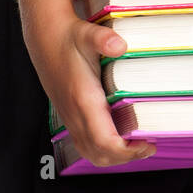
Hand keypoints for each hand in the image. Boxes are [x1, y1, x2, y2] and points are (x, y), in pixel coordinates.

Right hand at [28, 15, 156, 166]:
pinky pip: (85, 145)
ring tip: (137, 147)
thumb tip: (120, 45)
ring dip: (115, 157)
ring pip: (91, 153)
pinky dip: (104, 151)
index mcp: (83, 99)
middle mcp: (75, 113)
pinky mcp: (70, 116)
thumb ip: (103, 39)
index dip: (127, 151)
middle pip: (99, 155)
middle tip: (148, 147)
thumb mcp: (87, 34)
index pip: (104, 141)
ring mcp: (71, 118)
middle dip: (126, 158)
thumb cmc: (67, 38)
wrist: (44, 38)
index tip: (147, 144)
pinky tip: (119, 140)